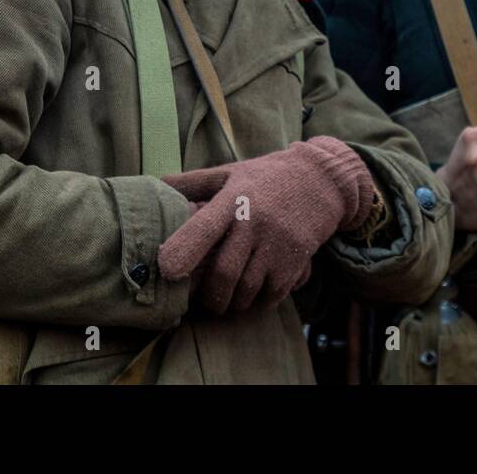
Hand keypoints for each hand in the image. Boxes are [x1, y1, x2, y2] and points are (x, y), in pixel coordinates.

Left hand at [157, 137, 374, 314]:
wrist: (322, 180)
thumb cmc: (266, 178)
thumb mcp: (231, 172)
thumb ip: (192, 182)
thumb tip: (154, 183)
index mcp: (234, 197)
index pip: (205, 226)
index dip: (184, 249)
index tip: (166, 270)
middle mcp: (255, 221)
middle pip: (225, 272)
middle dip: (210, 296)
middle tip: (205, 302)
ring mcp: (277, 242)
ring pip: (247, 289)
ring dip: (233, 302)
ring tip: (228, 300)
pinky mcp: (295, 259)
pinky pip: (272, 293)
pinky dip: (259, 301)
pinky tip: (255, 294)